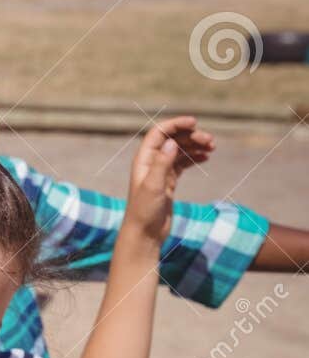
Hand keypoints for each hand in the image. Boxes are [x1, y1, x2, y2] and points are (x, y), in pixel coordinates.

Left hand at [126, 116, 213, 245]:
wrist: (145, 235)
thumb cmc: (144, 212)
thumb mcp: (153, 187)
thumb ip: (161, 164)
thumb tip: (172, 142)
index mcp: (143, 160)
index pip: (159, 133)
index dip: (176, 124)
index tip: (195, 122)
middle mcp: (151, 163)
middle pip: (173, 140)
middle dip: (191, 137)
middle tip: (211, 142)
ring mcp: (160, 172)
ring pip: (179, 151)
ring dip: (195, 146)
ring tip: (212, 148)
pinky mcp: (168, 182)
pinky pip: (182, 163)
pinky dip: (194, 158)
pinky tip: (206, 157)